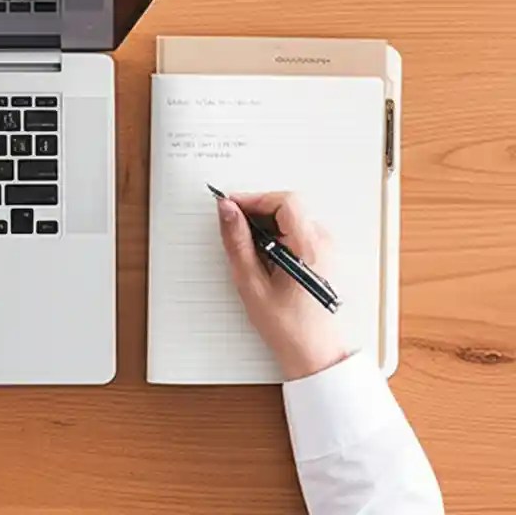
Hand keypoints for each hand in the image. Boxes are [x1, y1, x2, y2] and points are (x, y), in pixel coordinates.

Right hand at [215, 191, 347, 380]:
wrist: (316, 354)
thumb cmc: (290, 328)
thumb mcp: (252, 284)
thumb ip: (237, 242)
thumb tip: (228, 212)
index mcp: (310, 247)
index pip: (284, 201)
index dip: (253, 199)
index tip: (230, 206)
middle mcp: (323, 244)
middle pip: (287, 207)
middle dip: (256, 213)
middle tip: (233, 229)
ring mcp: (326, 250)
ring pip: (290, 220)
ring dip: (265, 227)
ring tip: (248, 253)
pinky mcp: (322, 257)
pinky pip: (296, 233)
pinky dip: (275, 238)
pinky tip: (263, 260)